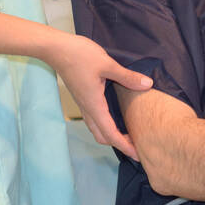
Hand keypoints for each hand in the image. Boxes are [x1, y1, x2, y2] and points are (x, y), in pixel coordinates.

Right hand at [50, 32, 151, 160]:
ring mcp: (84, 104)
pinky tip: (117, 116)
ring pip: (97, 128)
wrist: (56, 49)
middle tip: (137, 146)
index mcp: (94, 105)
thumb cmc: (80, 55)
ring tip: (129, 134)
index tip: (138, 155)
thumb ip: (127, 77)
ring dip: (112, 135)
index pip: (110, 133)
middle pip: (102, 136)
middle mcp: (88, 108)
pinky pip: (95, 119)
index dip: (125, 146)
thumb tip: (147, 85)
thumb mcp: (107, 64)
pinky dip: (107, 125)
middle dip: (119, 144)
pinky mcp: (83, 97)